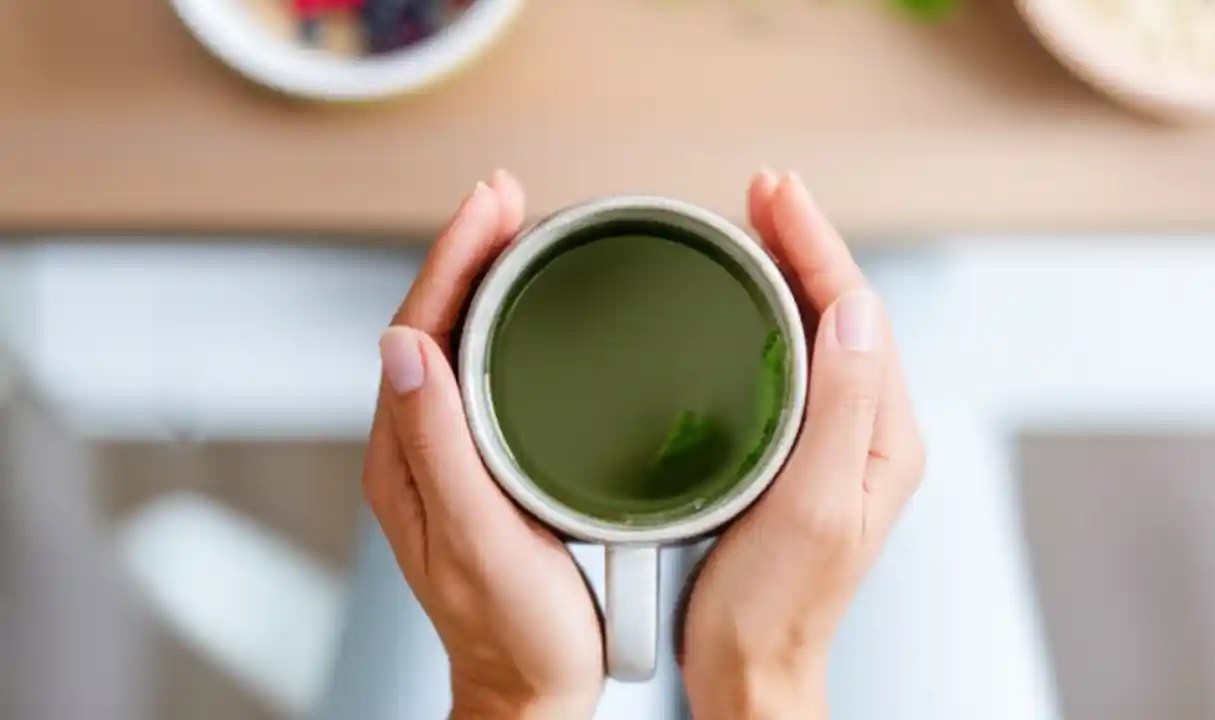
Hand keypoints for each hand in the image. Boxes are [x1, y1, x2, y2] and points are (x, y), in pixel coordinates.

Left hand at [362, 171, 602, 719]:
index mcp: (403, 455)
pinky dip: (509, 324)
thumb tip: (403, 343)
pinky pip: (488, 372)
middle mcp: (418, 445)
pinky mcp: (485, 462)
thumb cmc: (514, 630)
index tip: (492, 204)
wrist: (533, 688)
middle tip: (511, 198)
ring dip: (487, 279)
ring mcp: (451, 452)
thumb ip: (439, 444)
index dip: (452, 258)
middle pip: (436, 322)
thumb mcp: (477, 538)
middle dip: (468, 251)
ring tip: (523, 231)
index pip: (417, 328)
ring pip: (461, 342)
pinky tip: (538, 309)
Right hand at [680, 171, 925, 718]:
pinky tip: (739, 301)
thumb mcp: (812, 507)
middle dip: (804, 241)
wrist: (748, 672)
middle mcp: (866, 431)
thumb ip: (838, 409)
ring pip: (818, 331)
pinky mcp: (795, 453)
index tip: (775, 194)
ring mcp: (831, 441)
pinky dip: (767, 315)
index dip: (818, 243)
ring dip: (788, 270)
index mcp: (882, 437)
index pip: (858, 312)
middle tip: (759, 192)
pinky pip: (790, 363)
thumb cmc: (773, 608)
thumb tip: (854, 308)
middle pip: (842, 310)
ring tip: (750, 225)